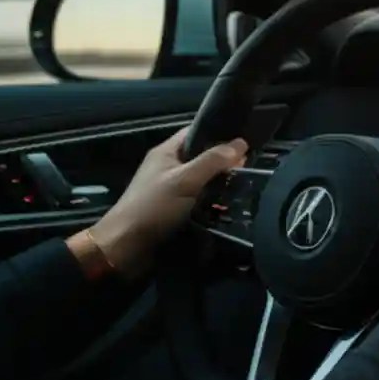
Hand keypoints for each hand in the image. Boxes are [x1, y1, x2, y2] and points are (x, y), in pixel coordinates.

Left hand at [71, 127, 247, 278]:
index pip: (195, 132)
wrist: (126, 247)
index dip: (218, 133)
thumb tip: (241, 143)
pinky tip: (231, 208)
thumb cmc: (154, 207)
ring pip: (203, 182)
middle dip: (224, 163)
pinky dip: (213, 204)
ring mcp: (171, 191)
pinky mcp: (175, 212)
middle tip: (251, 169)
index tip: (244, 141)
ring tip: (247, 188)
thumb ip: (212, 161)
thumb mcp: (185, 180)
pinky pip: (200, 202)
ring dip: (221, 186)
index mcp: (166, 152)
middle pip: (201, 158)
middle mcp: (169, 168)